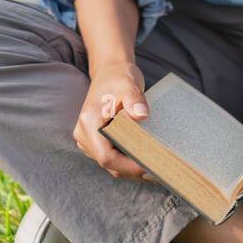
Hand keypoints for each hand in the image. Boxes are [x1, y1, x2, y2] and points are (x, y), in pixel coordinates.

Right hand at [73, 61, 159, 183]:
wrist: (110, 71)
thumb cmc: (119, 77)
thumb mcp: (128, 85)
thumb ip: (134, 100)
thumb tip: (142, 115)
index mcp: (88, 123)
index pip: (105, 156)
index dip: (127, 166)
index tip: (149, 166)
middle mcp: (84, 134)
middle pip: (108, 163)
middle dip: (132, 169)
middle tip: (159, 171)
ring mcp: (88, 139)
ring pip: (111, 163)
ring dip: (131, 167)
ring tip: (156, 167)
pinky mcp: (96, 140)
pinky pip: (112, 156)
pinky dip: (128, 160)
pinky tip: (146, 159)